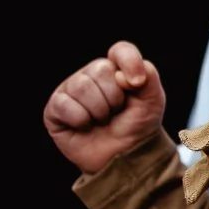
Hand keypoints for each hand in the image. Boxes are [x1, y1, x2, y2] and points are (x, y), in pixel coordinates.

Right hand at [43, 41, 166, 176]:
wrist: (123, 158)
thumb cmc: (137, 127)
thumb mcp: (153, 101)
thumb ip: (148, 76)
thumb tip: (122, 74)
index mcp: (116, 69)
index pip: (120, 50)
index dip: (129, 62)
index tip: (137, 83)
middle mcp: (91, 75)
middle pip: (100, 69)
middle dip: (114, 97)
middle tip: (115, 112)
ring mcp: (71, 91)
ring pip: (82, 86)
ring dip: (98, 110)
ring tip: (100, 120)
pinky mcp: (55, 109)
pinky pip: (65, 105)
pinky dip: (80, 119)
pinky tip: (84, 126)